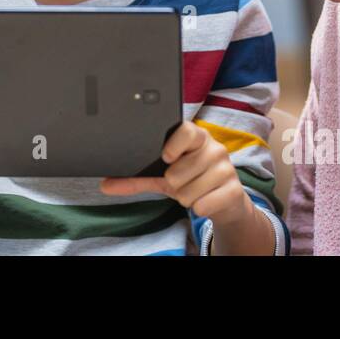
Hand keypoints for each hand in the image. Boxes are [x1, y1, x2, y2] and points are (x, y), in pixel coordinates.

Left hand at [99, 122, 249, 225]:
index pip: (187, 130)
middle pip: (180, 170)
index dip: (174, 144)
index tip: (165, 157)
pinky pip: (204, 204)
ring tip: (194, 190)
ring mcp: (227, 168)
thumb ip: (135, 179)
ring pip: (190, 191)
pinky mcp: (235, 189)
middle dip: (174, 184)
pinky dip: (199, 208)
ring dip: (186, 198)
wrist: (224, 200)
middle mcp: (214, 148)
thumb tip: (104, 184)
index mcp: (196, 137)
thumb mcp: (162, 177)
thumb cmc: (190, 181)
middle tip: (182, 182)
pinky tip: (206, 200)